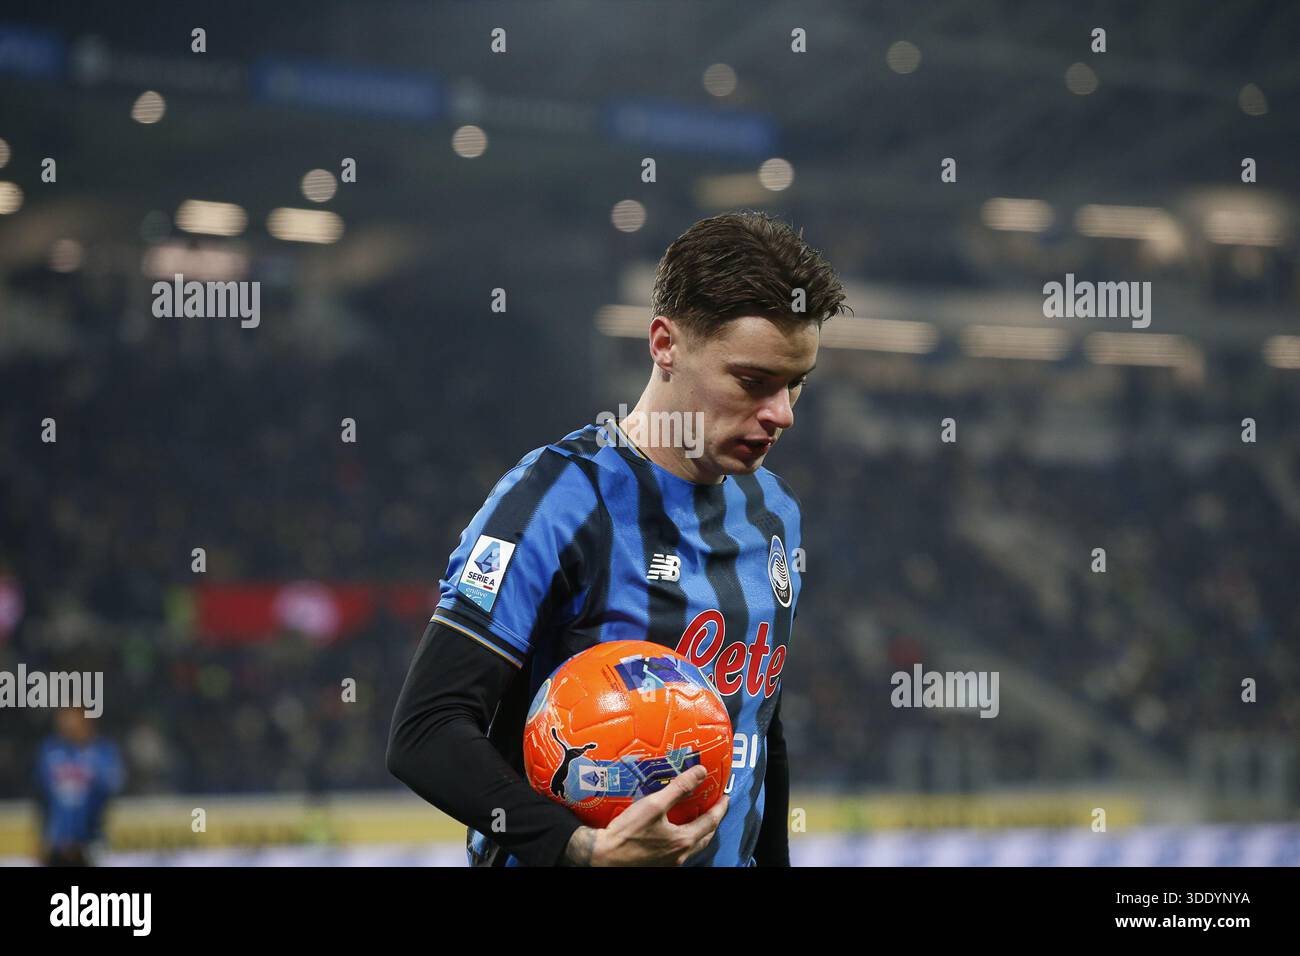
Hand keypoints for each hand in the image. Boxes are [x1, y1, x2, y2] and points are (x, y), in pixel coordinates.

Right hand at [564, 765, 727, 866]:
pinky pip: (679, 851)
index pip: (710, 822)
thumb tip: (701, 771)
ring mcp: (670, 863)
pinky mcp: (658, 865)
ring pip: (693, 847)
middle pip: (705, 837)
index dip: (720, 808)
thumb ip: (679, 788)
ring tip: (697, 817)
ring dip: (699, 832)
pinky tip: (674, 832)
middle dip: (712, 822)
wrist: (603, 857)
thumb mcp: (654, 804)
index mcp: (683, 840)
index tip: (725, 797)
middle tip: (714, 807)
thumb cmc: (628, 832)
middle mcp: (681, 855)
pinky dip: (684, 839)